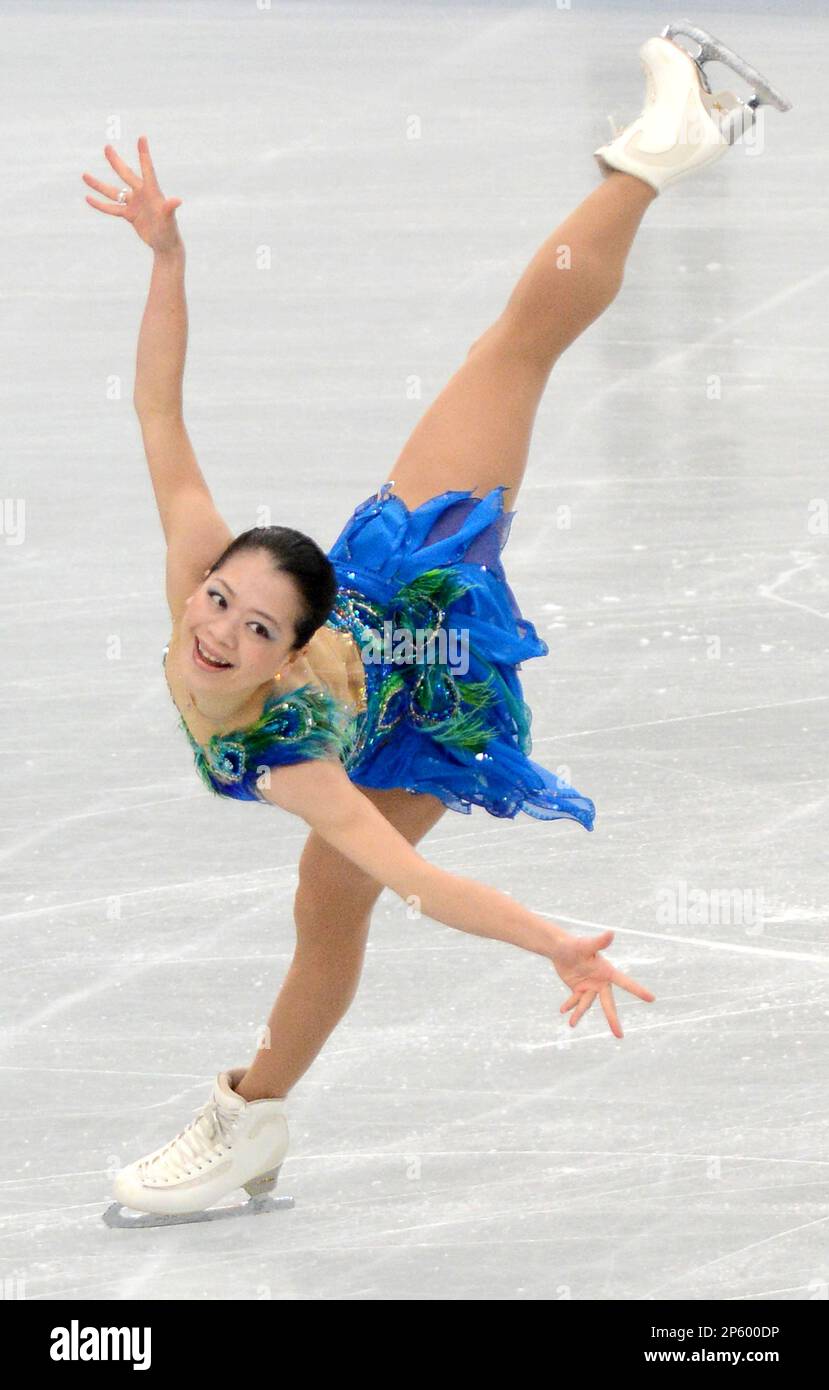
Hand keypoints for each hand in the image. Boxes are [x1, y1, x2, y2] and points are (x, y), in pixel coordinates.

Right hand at [82, 135, 182, 252]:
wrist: (165, 245)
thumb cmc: (169, 232)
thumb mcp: (169, 220)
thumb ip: (170, 209)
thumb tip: (177, 200)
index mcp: (152, 192)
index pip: (147, 169)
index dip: (144, 154)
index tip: (142, 138)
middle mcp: (142, 194)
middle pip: (126, 175)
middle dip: (115, 162)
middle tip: (107, 147)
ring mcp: (134, 204)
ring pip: (113, 192)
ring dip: (99, 185)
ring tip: (84, 175)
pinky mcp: (129, 214)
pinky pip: (112, 208)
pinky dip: (100, 204)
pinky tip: (88, 198)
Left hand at [549, 929, 654, 1038]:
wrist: (561, 949)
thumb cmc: (575, 944)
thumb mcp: (586, 945)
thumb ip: (599, 942)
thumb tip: (611, 933)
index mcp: (607, 972)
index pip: (625, 983)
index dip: (638, 991)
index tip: (652, 999)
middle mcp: (600, 982)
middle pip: (608, 1003)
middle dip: (613, 1019)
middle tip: (620, 1036)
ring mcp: (590, 987)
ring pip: (586, 1004)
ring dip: (579, 1014)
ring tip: (572, 1024)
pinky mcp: (579, 990)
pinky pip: (575, 1001)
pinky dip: (569, 1006)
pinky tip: (563, 1011)